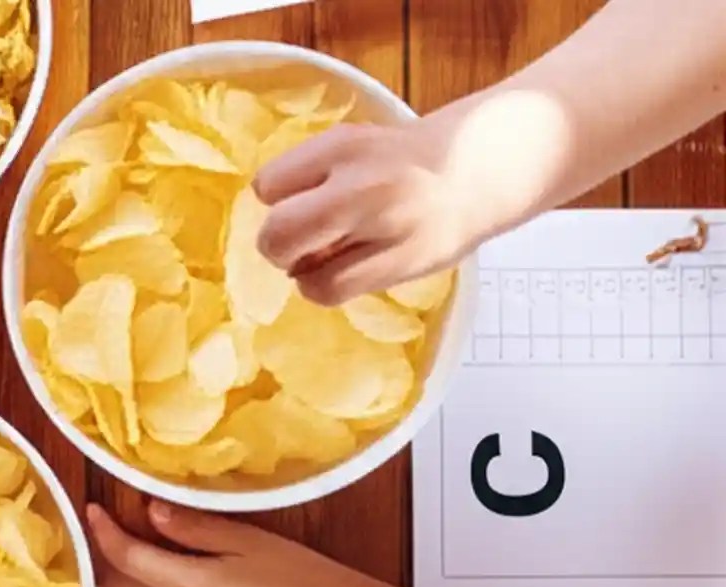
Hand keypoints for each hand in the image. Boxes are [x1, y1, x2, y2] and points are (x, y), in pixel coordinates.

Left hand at [253, 119, 478, 305]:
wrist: (473, 172)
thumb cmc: (397, 162)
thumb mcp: (350, 147)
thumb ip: (307, 175)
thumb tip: (265, 220)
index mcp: (342, 146)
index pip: (267, 185)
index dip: (274, 199)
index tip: (294, 200)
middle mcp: (362, 183)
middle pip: (279, 232)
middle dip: (275, 243)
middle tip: (292, 241)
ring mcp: (385, 226)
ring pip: (305, 270)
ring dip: (300, 270)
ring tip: (318, 258)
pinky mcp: (402, 262)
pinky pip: (334, 290)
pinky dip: (321, 287)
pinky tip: (335, 272)